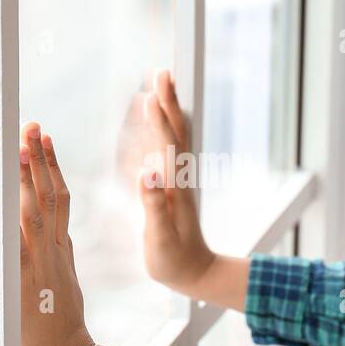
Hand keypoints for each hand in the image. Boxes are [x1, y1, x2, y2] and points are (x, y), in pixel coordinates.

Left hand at [18, 122, 93, 345]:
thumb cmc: (60, 334)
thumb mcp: (64, 286)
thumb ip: (59, 258)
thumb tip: (55, 236)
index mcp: (60, 251)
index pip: (57, 198)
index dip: (51, 167)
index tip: (44, 140)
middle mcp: (50, 252)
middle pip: (45, 195)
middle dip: (37, 159)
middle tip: (32, 127)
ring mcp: (37, 265)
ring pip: (32, 210)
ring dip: (27, 177)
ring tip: (24, 144)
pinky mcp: (23, 283)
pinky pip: (15, 241)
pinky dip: (10, 214)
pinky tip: (2, 191)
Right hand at [138, 69, 215, 293]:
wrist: (196, 273)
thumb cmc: (174, 260)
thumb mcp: (161, 238)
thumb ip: (154, 205)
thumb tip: (148, 172)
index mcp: (174, 188)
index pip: (166, 147)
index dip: (158, 120)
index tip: (150, 94)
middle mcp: (178, 179)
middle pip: (174, 132)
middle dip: (167, 102)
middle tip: (162, 72)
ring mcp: (176, 181)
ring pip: (171, 138)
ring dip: (165, 111)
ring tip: (157, 86)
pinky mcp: (171, 187)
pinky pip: (164, 152)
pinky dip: (157, 131)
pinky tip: (151, 122)